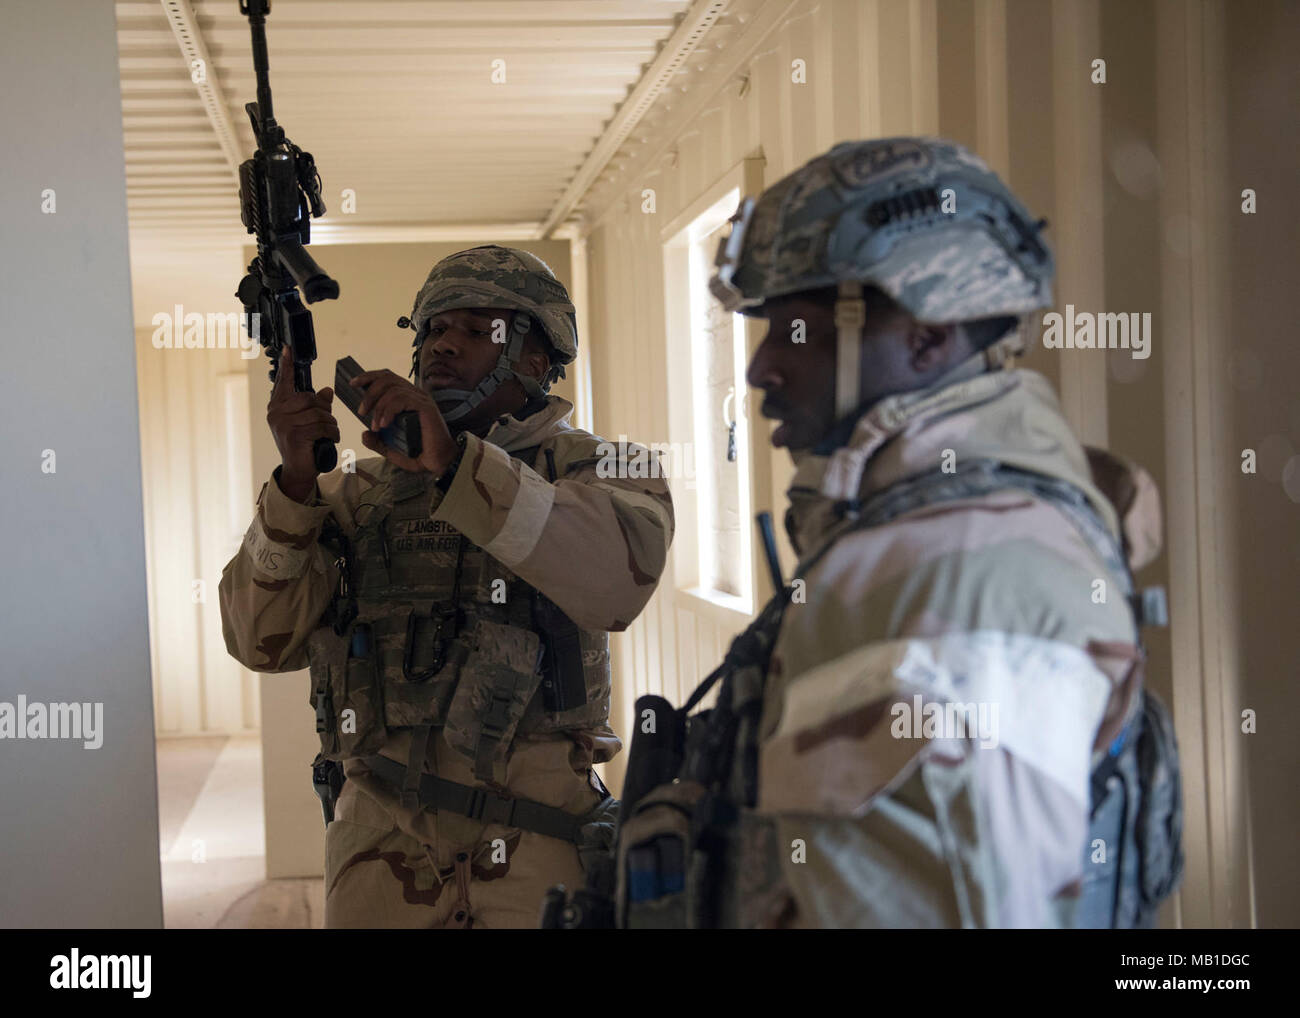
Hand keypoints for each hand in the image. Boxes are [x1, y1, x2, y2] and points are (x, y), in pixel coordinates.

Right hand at [267, 346, 338, 497]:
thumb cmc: (304, 444)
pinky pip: (322, 426)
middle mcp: (276, 412)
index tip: (288, 348)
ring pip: (319, 413)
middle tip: (327, 424)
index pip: (283, 382)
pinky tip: (330, 440)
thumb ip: (316, 405)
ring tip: (328, 434)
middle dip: (325, 411)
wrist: (298, 470)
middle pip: (310, 398)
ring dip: (330, 424)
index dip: (287, 365)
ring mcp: (283, 424)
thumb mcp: (309, 421)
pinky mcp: (294, 435)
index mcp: (278, 406)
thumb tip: (327, 390)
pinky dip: (332, 433)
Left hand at [354, 367, 456, 474]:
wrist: (440, 463)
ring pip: (392, 389)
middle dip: (369, 392)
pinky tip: (384, 425)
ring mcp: (421, 399)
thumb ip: (378, 442)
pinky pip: (401, 399)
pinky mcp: (425, 407)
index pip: (387, 377)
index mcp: (408, 398)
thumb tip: (364, 434)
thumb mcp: (392, 450)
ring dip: (378, 406)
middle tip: (360, 411)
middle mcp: (415, 394)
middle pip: (387, 378)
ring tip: (375, 425)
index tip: (353, 383)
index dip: (369, 377)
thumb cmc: (420, 454)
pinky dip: (388, 411)